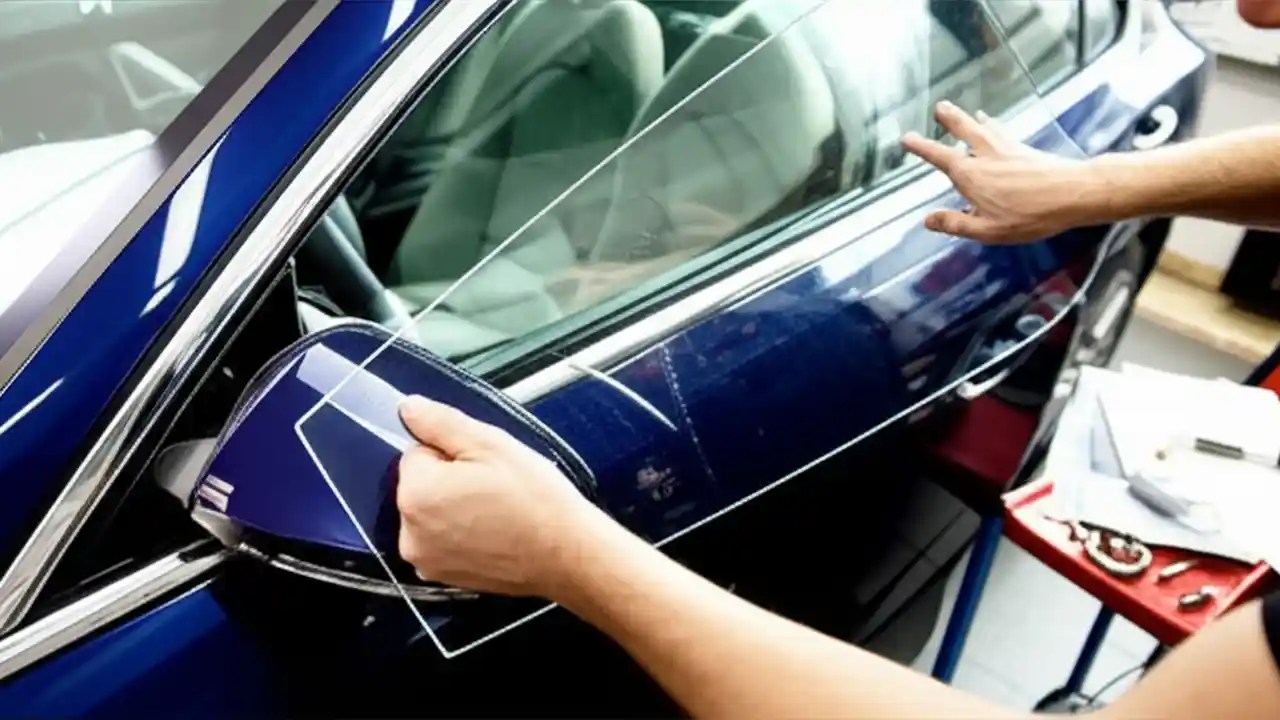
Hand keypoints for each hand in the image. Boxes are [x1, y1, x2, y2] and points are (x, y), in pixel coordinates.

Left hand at [395, 395, 602, 597]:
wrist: (567, 554)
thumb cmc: (534, 498)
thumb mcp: (490, 443)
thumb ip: (440, 422)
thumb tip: (408, 408)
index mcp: (416, 493)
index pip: (418, 452)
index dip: (453, 453)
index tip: (484, 467)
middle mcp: (410, 532)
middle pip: (421, 485)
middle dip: (451, 480)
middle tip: (494, 488)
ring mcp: (425, 559)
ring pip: (432, 513)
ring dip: (455, 508)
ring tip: (496, 512)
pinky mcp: (442, 576)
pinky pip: (442, 540)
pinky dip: (461, 535)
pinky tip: (493, 534)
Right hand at [901, 101, 1101, 243]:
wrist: (1072, 194)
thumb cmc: (1029, 216)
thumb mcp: (987, 230)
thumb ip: (956, 224)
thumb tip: (928, 220)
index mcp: (971, 176)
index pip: (939, 157)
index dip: (921, 147)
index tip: (907, 138)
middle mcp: (985, 156)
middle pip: (964, 130)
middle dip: (950, 119)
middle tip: (940, 107)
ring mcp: (1007, 149)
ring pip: (983, 127)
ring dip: (971, 118)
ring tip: (966, 111)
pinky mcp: (1025, 149)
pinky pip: (1002, 132)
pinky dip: (993, 125)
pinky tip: (994, 124)